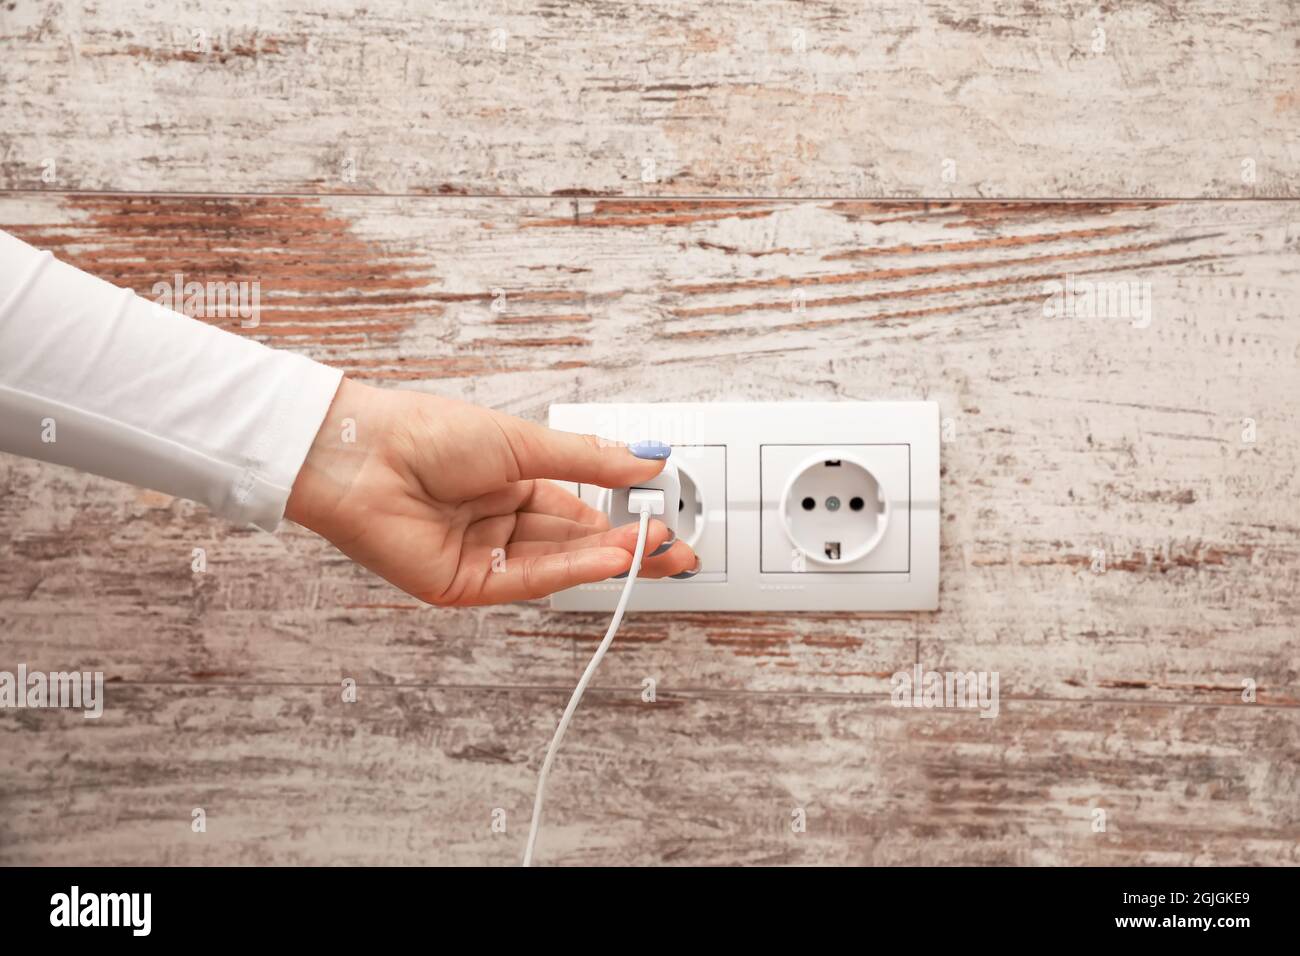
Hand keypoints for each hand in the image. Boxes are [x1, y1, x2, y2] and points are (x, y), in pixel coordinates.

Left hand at [285, 378, 698, 605]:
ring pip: (558, 565)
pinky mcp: (464, 585)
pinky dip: (572, 570)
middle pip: (576, 544)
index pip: (581, 511)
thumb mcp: (521, 441)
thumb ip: (588, 458)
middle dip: (627, 548)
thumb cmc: (425, 433)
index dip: (623, 518)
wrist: (360, 453)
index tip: (663, 517)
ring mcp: (482, 557)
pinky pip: (528, 580)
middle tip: (675, 550)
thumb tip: (645, 458)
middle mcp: (499, 524)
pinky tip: (610, 558)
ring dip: (607, 560)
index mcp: (511, 485)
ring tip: (653, 552)